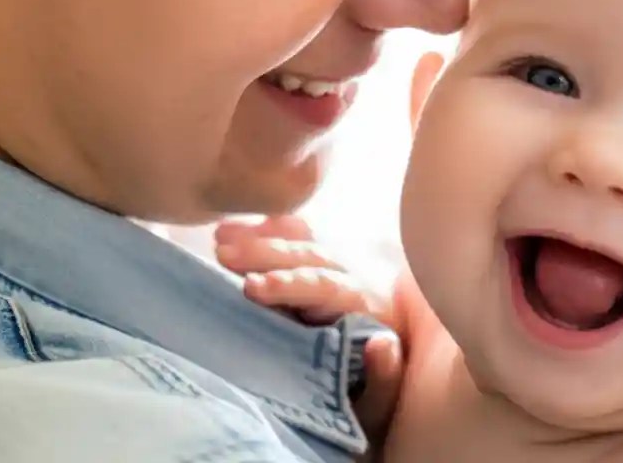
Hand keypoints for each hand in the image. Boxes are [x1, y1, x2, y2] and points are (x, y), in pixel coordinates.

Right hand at [215, 216, 402, 444]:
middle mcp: (354, 279)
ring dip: (261, 238)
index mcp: (367, 308)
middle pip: (309, 258)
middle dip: (267, 254)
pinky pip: (299, 238)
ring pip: (302, 243)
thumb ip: (385, 374)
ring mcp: (339, 269)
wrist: (402, 378)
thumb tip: (382, 344)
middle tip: (224, 254)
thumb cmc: (377, 392)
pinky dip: (269, 230)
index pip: (326, 288)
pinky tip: (235, 228)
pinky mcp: (324, 267)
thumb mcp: (383, 394)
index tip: (253, 286)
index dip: (289, 285)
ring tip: (220, 236)